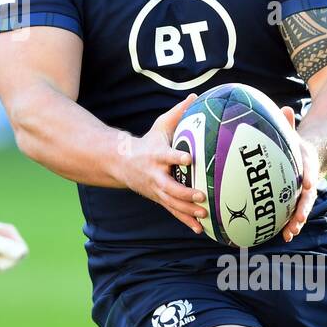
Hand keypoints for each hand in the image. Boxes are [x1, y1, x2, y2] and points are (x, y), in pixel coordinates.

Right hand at [120, 93, 209, 234]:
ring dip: (187, 210)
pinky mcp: (159, 199)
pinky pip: (173, 212)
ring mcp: (156, 189)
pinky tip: (199, 230)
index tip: (189, 158)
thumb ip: (178, 113)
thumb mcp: (160, 126)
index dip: (177, 157)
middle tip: (201, 195)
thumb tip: (196, 96)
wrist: (121, 163)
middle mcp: (155, 175)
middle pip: (169, 186)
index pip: (167, 156)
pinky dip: (185, 221)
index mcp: (156, 155)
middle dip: (185, 193)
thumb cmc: (147, 142)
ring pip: (171, 202)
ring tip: (204, 214)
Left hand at [280, 105, 318, 241]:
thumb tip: (284, 109)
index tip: (309, 184)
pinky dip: (291, 221)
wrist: (324, 148)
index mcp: (307, 159)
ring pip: (302, 205)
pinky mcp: (300, 195)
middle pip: (308, 193)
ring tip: (289, 234)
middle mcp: (309, 175)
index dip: (310, 175)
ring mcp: (306, 187)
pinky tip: (283, 236)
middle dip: (304, 206)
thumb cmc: (300, 141)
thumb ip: (288, 123)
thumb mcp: (295, 131)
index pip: (309, 167)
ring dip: (297, 220)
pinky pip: (295, 209)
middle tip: (300, 218)